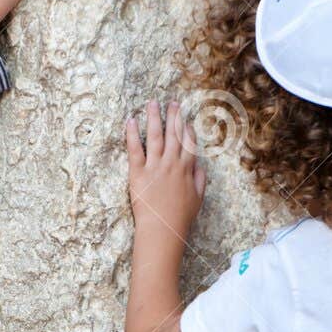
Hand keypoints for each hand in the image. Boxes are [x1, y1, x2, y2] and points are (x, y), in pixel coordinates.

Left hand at [126, 102, 206, 245]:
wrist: (162, 229)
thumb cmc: (180, 217)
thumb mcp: (198, 198)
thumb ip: (200, 179)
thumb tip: (200, 166)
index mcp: (186, 168)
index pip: (189, 143)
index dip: (187, 129)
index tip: (185, 119)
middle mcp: (172, 163)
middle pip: (174, 134)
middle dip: (174, 116)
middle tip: (173, 103)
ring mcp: (155, 166)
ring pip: (156, 136)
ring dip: (155, 117)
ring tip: (153, 103)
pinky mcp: (138, 172)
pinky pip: (135, 148)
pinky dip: (133, 133)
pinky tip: (131, 120)